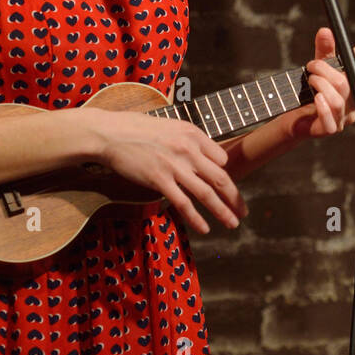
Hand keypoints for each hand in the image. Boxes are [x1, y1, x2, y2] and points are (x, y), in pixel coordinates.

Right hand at [86, 109, 242, 234]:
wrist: (111, 133)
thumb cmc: (137, 128)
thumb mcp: (170, 126)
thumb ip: (188, 141)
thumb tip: (201, 157)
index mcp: (193, 134)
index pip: (221, 158)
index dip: (225, 173)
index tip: (226, 187)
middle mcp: (188, 149)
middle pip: (221, 178)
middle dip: (235, 198)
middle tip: (243, 211)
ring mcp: (175, 166)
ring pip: (207, 194)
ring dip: (223, 212)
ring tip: (233, 223)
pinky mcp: (159, 180)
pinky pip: (183, 203)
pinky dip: (197, 218)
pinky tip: (205, 228)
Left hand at [288, 27, 354, 139]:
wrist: (294, 117)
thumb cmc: (311, 92)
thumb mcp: (319, 68)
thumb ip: (324, 50)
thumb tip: (325, 31)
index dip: (344, 68)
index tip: (323, 60)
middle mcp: (353, 107)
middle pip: (346, 86)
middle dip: (325, 72)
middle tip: (311, 67)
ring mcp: (343, 120)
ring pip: (338, 102)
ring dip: (321, 86)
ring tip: (310, 81)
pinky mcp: (330, 130)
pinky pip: (331, 121)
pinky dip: (323, 107)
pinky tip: (315, 98)